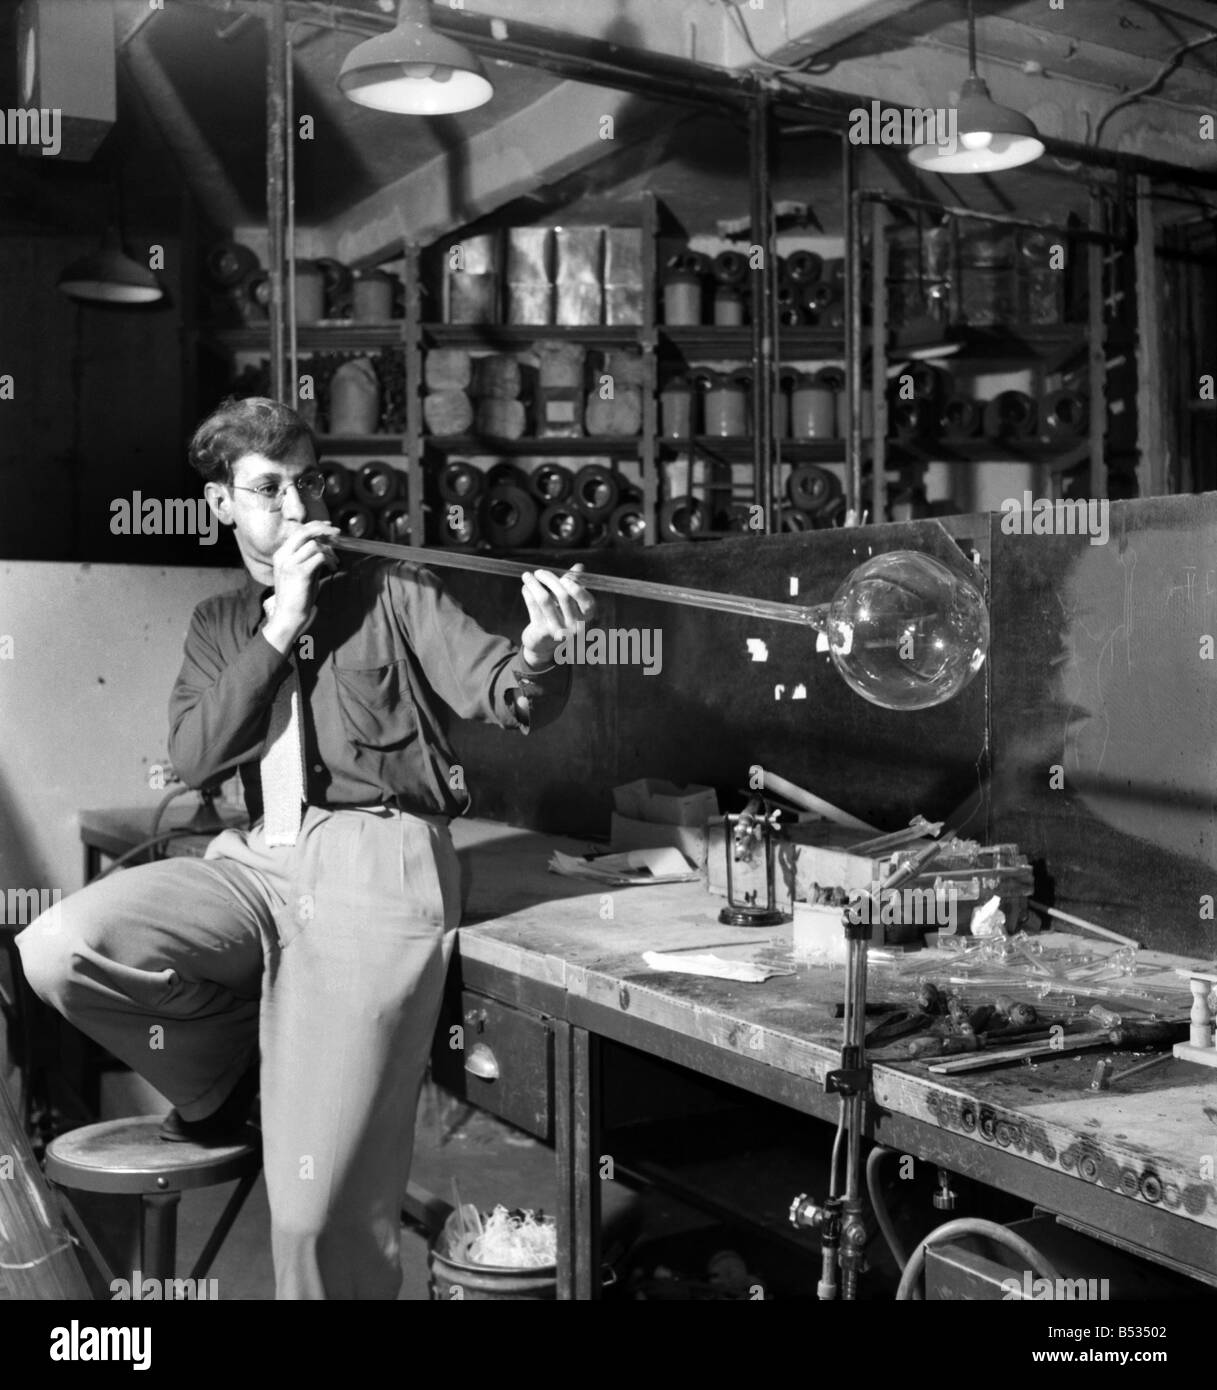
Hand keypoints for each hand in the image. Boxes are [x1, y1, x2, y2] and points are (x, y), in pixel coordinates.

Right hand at [264, 521, 338, 651]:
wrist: (288, 616)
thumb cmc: (298, 597)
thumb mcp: (303, 573)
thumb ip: (310, 559)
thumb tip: (326, 547)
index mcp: (281, 554)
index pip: (298, 531)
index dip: (316, 526)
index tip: (330, 527)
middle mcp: (283, 556)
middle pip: (304, 531)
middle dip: (323, 529)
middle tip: (338, 533)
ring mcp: (289, 563)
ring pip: (314, 544)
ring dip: (330, 551)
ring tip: (335, 563)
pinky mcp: (300, 572)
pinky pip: (319, 556)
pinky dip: (330, 560)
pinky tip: (333, 569)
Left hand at [519, 564, 596, 668]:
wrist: (543, 645)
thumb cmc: (558, 617)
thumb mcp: (568, 603)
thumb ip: (574, 584)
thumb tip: (580, 566)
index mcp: (585, 618)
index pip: (588, 603)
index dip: (577, 589)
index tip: (564, 578)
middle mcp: (575, 627)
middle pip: (564, 596)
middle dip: (549, 579)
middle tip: (538, 572)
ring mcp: (558, 631)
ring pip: (545, 599)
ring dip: (534, 584)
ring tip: (526, 575)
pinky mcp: (542, 632)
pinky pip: (533, 606)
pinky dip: (528, 593)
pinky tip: (525, 588)